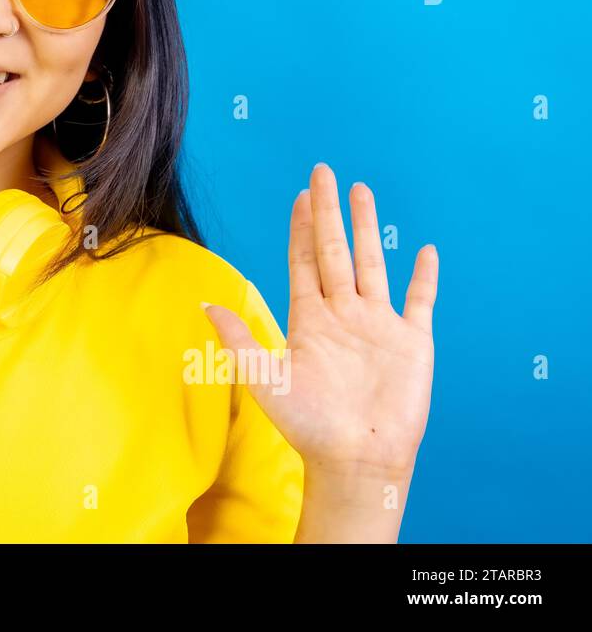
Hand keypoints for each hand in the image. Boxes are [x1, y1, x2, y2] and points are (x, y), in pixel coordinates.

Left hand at [202, 163, 437, 477]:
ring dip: (369, 228)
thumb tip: (205, 303)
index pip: (303, 261)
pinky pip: (420, 302)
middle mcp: (343, 314)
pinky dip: (424, 277)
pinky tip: (426, 251)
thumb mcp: (263, 377)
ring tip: (364, 191)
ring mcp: (378, 325)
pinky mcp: (411, 342)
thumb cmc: (307, 425)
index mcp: (309, 319)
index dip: (301, 227)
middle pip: (334, 250)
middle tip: (323, 172)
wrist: (354, 459)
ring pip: (373, 263)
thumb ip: (238, 338)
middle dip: (329, 212)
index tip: (301, 195)